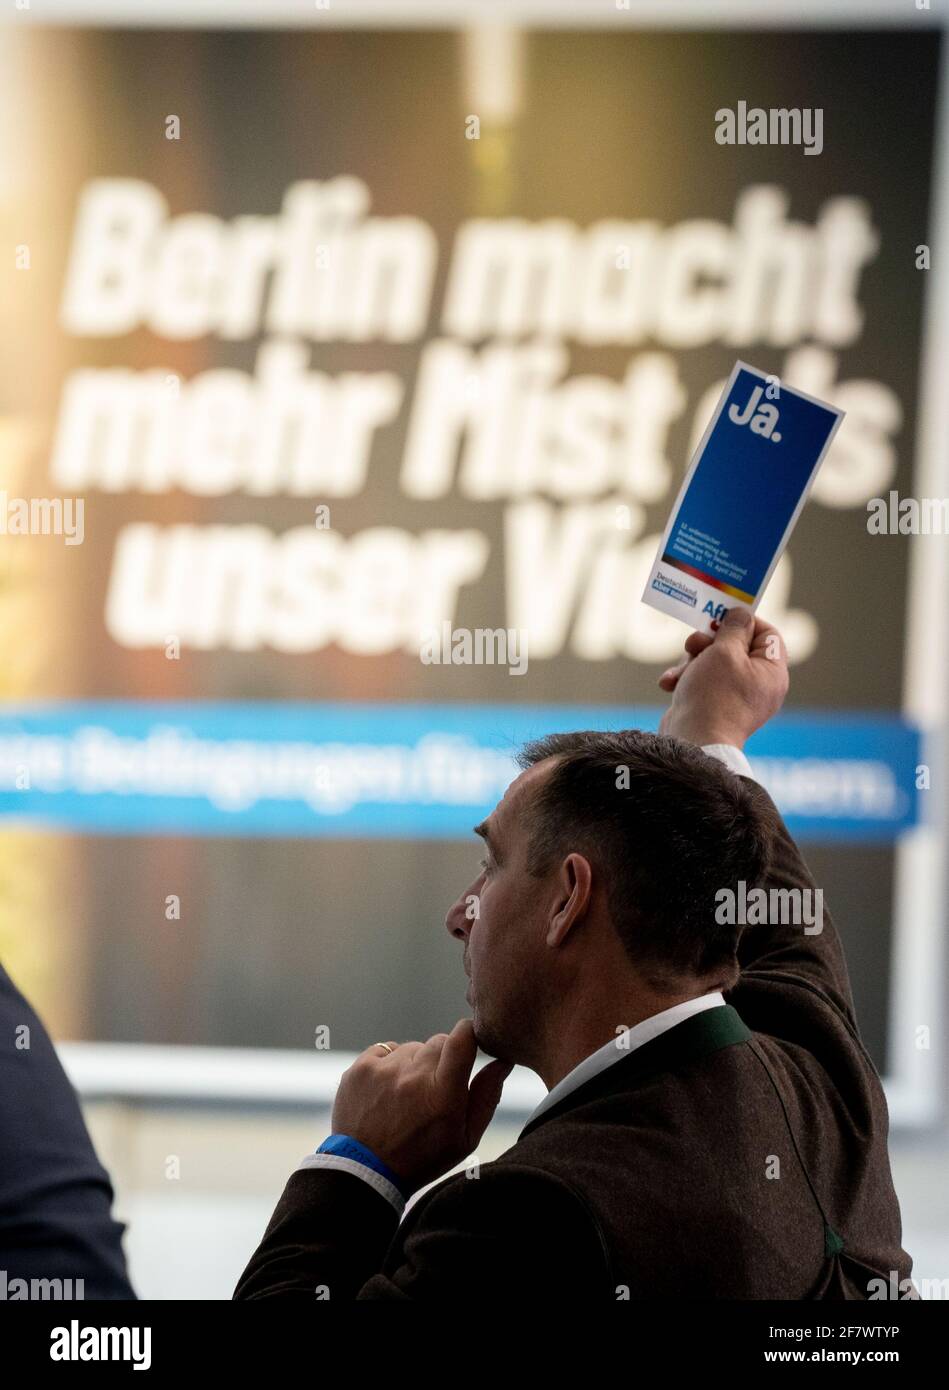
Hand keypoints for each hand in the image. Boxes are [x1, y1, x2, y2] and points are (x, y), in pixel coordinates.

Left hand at [331, 1019, 512, 1194]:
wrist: (367, 1171)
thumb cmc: (422, 1157)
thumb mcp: (465, 1138)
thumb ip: (487, 1096)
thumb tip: (503, 1061)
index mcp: (443, 1093)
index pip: (462, 1038)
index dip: (469, 1033)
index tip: (471, 1043)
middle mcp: (413, 1076)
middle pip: (439, 1041)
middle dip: (442, 1059)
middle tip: (435, 1089)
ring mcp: (384, 1070)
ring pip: (413, 1047)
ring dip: (415, 1064)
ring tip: (408, 1097)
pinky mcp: (361, 1068)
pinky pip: (386, 1050)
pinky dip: (391, 1065)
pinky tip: (389, 1092)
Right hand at [657, 606, 788, 748]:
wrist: (693, 741)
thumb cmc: (713, 695)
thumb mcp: (725, 651)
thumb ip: (734, 628)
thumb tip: (742, 614)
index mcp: (772, 673)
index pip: (767, 634)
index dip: (745, 621)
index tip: (721, 616)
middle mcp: (758, 685)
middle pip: (736, 647)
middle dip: (709, 642)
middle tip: (693, 642)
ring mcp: (735, 697)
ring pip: (713, 663)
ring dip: (691, 661)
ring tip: (680, 671)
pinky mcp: (713, 706)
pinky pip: (702, 682)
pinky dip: (685, 679)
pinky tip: (669, 684)